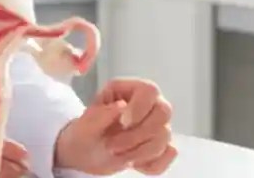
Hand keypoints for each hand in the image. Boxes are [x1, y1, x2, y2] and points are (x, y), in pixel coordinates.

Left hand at [54, 78, 177, 175]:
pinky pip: (168, 154)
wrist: (86, 154)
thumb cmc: (85, 132)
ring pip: (164, 136)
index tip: (122, 123)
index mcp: (129, 90)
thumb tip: (122, 106)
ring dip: (138, 152)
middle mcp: (148, 104)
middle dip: (138, 135)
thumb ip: (101, 113)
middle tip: (112, 146)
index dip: (140, 108)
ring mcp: (156, 125)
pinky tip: (134, 164)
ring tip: (116, 154)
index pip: (149, 91)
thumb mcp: (86, 124)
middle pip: (163, 112)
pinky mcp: (160, 146)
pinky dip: (152, 164)